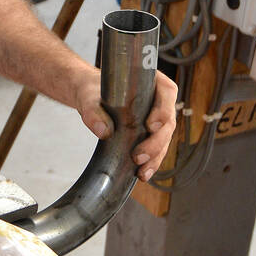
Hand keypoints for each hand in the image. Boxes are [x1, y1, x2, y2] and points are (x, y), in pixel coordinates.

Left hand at [72, 66, 177, 182]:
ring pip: (165, 139)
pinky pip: (156, 149)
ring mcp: (157, 118)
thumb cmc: (92, 89)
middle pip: (168, 121)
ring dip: (155, 157)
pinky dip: (151, 162)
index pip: (167, 93)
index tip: (151, 125)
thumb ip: (93, 111)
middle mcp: (159, 100)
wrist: (90, 96)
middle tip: (139, 156)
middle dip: (156, 142)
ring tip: (142, 172)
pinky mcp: (151, 133)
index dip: (163, 110)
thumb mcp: (88, 96)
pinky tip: (142, 174)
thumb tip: (103, 131)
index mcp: (151, 81)